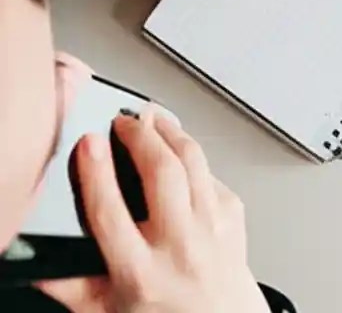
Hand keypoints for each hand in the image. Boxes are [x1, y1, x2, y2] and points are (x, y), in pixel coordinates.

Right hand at [37, 110, 267, 312]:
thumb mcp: (106, 311)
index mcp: (140, 272)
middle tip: (122, 121)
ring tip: (152, 118)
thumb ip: (69, 287)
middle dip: (140, 137)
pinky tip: (179, 149)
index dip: (97, 174)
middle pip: (162, 174)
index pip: (112, 214)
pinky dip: (193, 158)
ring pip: (194, 165)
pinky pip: (212, 175)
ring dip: (171, 133)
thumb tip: (38, 265)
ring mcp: (212, 229)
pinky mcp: (234, 217)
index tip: (88, 144)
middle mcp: (181, 246)